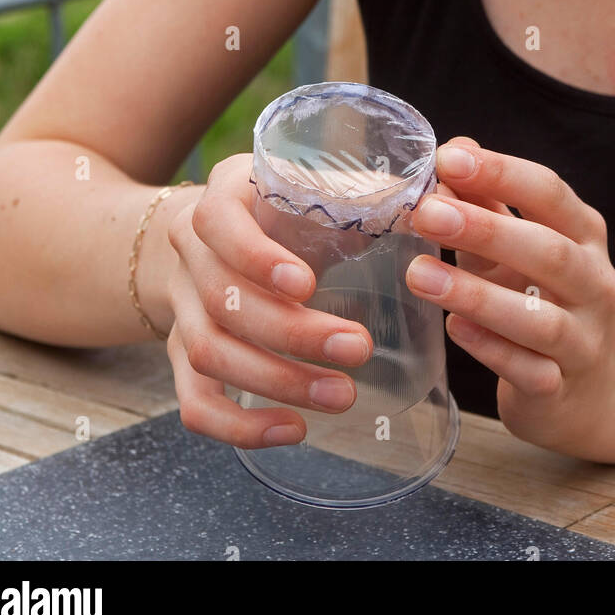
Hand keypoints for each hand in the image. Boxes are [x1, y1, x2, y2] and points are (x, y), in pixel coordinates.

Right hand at [165, 153, 372, 449]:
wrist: (210, 237)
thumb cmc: (279, 208)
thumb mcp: (309, 185)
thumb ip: (360, 192)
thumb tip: (434, 203)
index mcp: (220, 197)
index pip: (218, 222)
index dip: (257, 257)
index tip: (309, 284)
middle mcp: (190, 253)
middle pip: (220, 300)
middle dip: (292, 333)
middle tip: (358, 349)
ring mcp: (180, 307)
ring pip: (208, 353)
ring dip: (276, 381)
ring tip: (342, 395)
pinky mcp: (181, 355)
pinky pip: (194, 402)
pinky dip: (239, 425)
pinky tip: (293, 429)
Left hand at [405, 137, 614, 462]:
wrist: (592, 388)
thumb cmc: (541, 297)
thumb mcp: (517, 244)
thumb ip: (487, 202)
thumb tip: (452, 153)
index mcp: (584, 235)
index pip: (549, 194)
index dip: (501, 173)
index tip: (449, 157)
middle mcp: (594, 284)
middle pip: (549, 252)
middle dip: (486, 230)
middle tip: (427, 213)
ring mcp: (584, 341)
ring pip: (539, 319)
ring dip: (477, 295)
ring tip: (420, 274)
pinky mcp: (561, 390)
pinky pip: (529, 371)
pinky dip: (491, 350)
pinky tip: (454, 328)